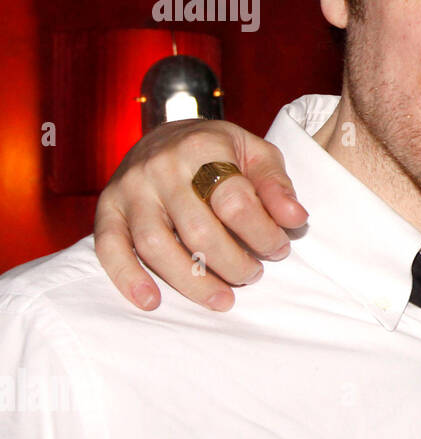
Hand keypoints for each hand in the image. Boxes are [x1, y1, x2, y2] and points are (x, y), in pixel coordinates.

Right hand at [93, 119, 307, 310]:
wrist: (166, 136)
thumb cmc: (220, 152)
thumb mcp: (256, 154)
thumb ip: (277, 186)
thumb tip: (296, 219)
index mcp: (201, 148)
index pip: (235, 201)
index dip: (263, 233)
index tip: (279, 249)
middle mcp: (159, 167)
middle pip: (197, 230)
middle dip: (232, 263)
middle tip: (253, 275)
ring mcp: (129, 189)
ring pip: (155, 245)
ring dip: (191, 282)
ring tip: (222, 299)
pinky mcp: (106, 209)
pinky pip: (108, 248)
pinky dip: (128, 278)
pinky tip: (151, 302)